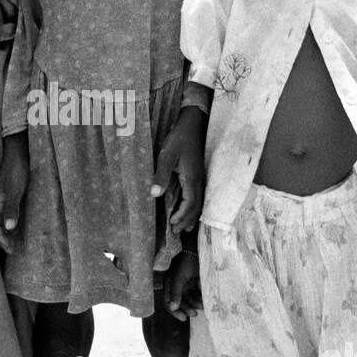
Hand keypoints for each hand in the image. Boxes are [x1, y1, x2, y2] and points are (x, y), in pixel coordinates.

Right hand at [0, 136, 28, 251]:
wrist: (19, 154)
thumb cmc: (17, 171)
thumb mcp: (15, 191)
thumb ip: (11, 208)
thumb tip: (9, 228)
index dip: (0, 239)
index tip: (10, 249)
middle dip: (1, 239)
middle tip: (11, 250)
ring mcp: (0, 199)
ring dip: (4, 232)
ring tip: (13, 243)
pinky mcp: (7, 196)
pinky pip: (5, 214)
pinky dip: (9, 223)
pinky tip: (16, 226)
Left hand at [150, 109, 205, 233]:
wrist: (193, 124)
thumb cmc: (179, 139)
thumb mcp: (166, 156)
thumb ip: (161, 175)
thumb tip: (155, 194)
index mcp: (192, 179)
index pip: (190, 204)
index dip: (181, 216)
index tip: (172, 224)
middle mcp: (199, 181)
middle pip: (197, 207)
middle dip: (187, 220)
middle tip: (176, 231)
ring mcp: (201, 178)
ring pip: (200, 203)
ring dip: (192, 216)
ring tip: (185, 227)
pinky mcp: (199, 174)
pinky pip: (199, 196)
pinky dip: (195, 207)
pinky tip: (190, 209)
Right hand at [163, 251, 202, 321]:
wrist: (196, 247)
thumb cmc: (185, 260)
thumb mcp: (179, 277)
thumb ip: (176, 292)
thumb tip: (172, 307)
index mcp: (169, 284)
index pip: (169, 302)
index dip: (175, 311)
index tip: (184, 318)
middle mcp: (176, 285)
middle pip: (180, 302)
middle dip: (187, 308)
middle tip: (195, 314)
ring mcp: (185, 283)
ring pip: (189, 299)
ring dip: (195, 304)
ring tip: (202, 306)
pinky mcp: (194, 281)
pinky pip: (196, 293)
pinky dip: (199, 298)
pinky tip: (204, 301)